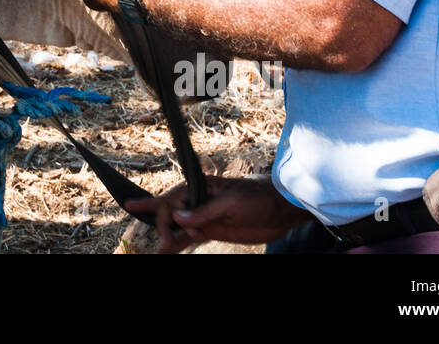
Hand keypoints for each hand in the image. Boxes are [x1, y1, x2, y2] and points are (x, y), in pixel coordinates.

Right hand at [126, 176, 312, 253]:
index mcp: (201, 187)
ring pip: (177, 227)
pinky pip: (189, 238)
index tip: (167, 235)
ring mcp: (203, 217)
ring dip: (166, 237)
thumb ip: (205, 211)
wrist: (280, 212)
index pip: (173, 200)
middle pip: (170, 211)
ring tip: (158, 250)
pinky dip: (178, 244)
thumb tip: (178, 217)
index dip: (166, 217)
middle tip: (163, 244)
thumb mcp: (232, 202)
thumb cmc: (258, 199)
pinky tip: (167, 251)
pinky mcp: (211, 230)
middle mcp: (198, 200)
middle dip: (162, 226)